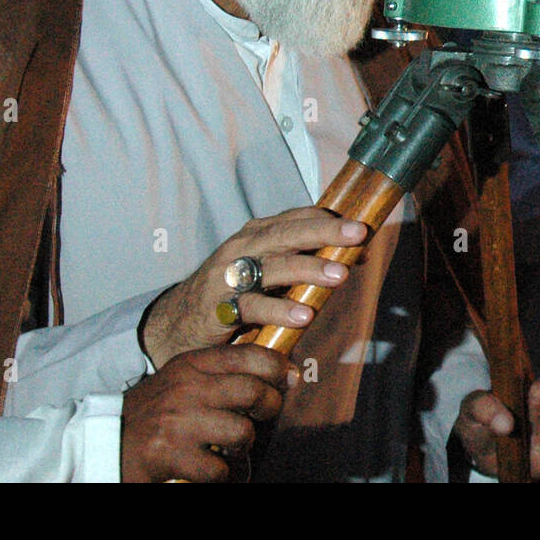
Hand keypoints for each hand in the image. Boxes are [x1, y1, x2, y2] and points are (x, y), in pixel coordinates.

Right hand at [119, 344, 293, 482]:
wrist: (107, 441)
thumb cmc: (155, 412)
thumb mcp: (184, 380)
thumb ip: (223, 374)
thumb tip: (283, 372)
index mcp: (192, 364)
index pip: (247, 354)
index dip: (276, 366)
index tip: (288, 378)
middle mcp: (187, 388)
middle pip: (252, 391)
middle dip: (270, 406)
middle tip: (264, 416)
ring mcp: (179, 422)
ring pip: (242, 432)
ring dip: (244, 446)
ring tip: (233, 449)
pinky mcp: (171, 455)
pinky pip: (219, 469)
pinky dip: (224, 476)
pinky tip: (214, 471)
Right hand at [140, 206, 367, 368]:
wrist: (177, 322)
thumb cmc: (234, 293)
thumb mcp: (268, 271)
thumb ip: (304, 264)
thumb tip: (353, 260)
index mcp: (259, 233)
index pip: (298, 218)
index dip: (332, 222)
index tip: (363, 232)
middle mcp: (245, 246)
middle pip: (289, 233)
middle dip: (326, 231)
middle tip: (358, 234)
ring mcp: (230, 274)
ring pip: (274, 266)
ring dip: (309, 269)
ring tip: (340, 275)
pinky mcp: (220, 306)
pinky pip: (254, 306)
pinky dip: (280, 309)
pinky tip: (304, 315)